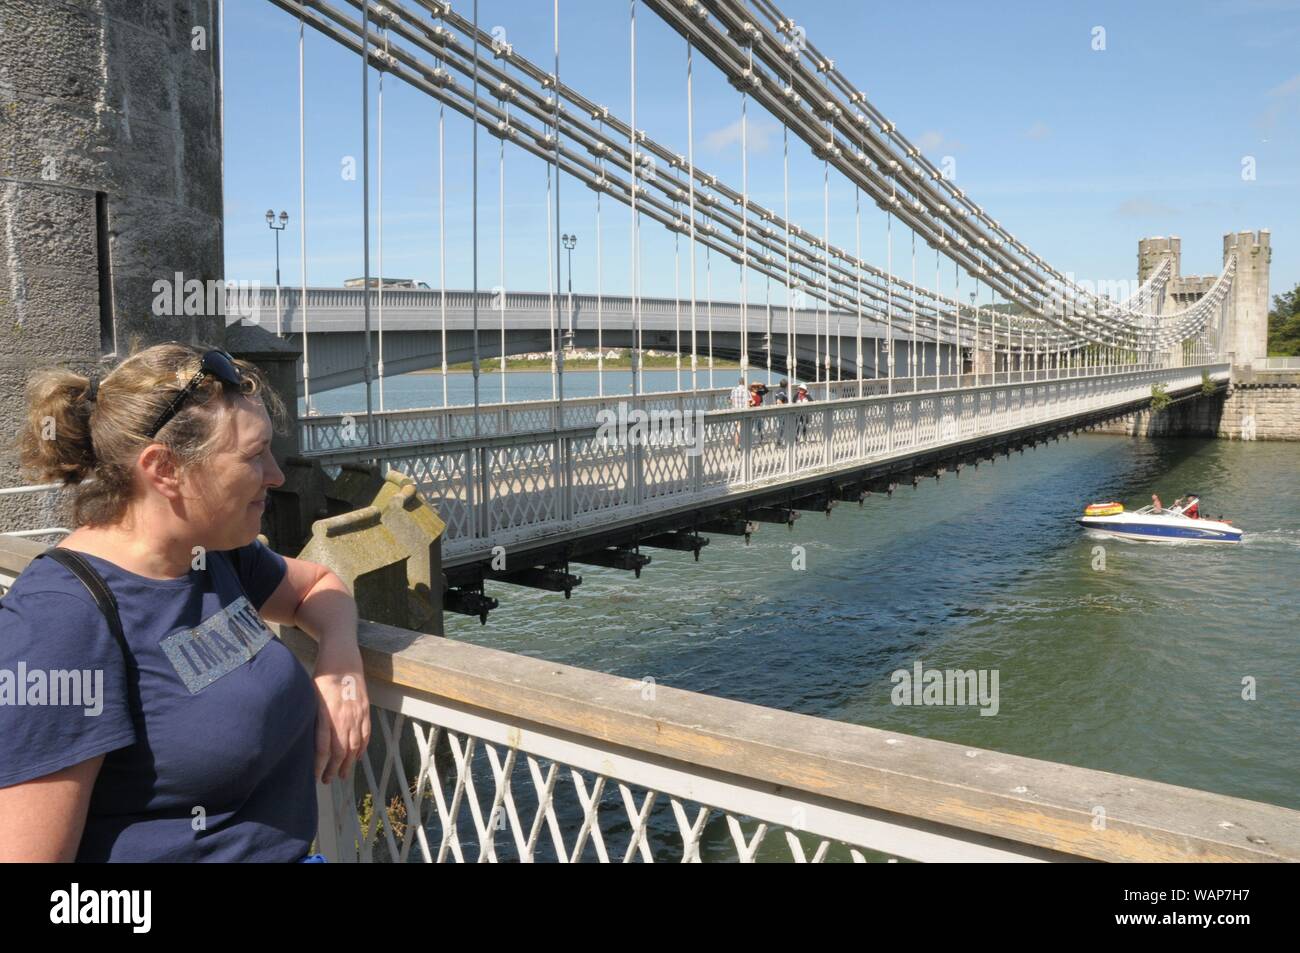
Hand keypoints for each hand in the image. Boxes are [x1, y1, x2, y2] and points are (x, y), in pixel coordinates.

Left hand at [312, 645, 369, 784]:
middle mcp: (343, 718)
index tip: (315, 776)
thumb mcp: (310, 697)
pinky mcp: (365, 710)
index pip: (323, 748)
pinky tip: (358, 757)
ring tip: (342, 774)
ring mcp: (356, 714)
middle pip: (340, 751)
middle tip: (327, 780)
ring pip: (354, 746)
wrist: (342, 658)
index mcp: (326, 715)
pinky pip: (365, 734)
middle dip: (333, 769)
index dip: (319, 765)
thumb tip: (304, 740)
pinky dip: (362, 748)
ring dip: (348, 763)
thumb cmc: (321, 676)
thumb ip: (311, 718)